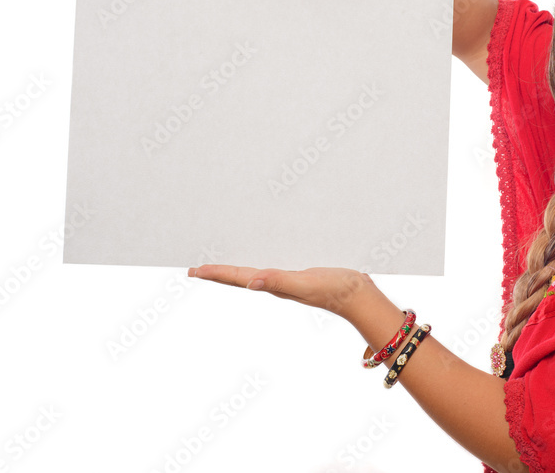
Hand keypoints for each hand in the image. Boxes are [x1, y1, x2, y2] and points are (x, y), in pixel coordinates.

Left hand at [187, 264, 380, 321]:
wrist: (360, 296)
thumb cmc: (336, 290)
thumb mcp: (306, 284)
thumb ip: (279, 282)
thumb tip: (250, 283)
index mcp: (275, 285)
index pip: (238, 278)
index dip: (216, 274)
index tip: (193, 270)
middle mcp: (277, 283)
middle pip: (240, 277)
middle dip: (219, 272)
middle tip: (197, 269)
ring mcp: (289, 280)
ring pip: (254, 272)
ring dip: (235, 269)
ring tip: (220, 266)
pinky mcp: (300, 273)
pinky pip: (272, 265)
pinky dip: (259, 261)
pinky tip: (260, 257)